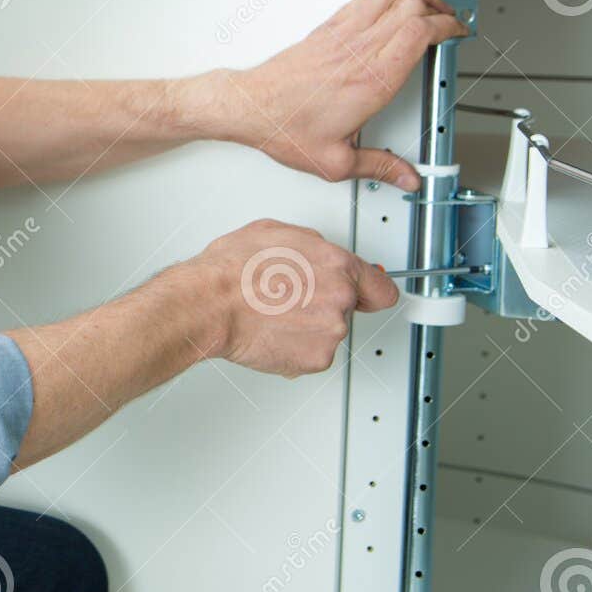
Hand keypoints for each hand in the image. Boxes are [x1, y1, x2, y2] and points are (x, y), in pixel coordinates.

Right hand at [190, 219, 398, 377]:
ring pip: (327, 332)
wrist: (210, 303)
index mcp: (338, 264)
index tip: (369, 297)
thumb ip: (312, 246)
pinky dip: (294, 349)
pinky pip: (311, 355)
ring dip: (306, 328)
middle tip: (289, 301)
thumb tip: (318, 254)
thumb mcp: (275, 232)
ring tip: (272, 316)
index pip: (381, 287)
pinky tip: (271, 333)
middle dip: (322, 306)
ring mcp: (331, 330)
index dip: (371, 292)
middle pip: (347, 309)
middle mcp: (342, 297)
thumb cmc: (232, 269)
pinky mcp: (316, 359)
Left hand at [199, 0, 469, 190]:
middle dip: (439, 6)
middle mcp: (359, 51)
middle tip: (451, 18)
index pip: (421, 32)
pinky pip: (363, 0)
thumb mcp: (336, 161)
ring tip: (429, 3)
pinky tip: (390, 5)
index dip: (447, 27)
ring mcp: (342, 36)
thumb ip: (379, 167)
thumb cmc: (284, 127)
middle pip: (411, 6)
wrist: (249, 107)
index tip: (459, 33)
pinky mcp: (326, 32)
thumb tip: (406, 177)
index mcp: (372, 79)